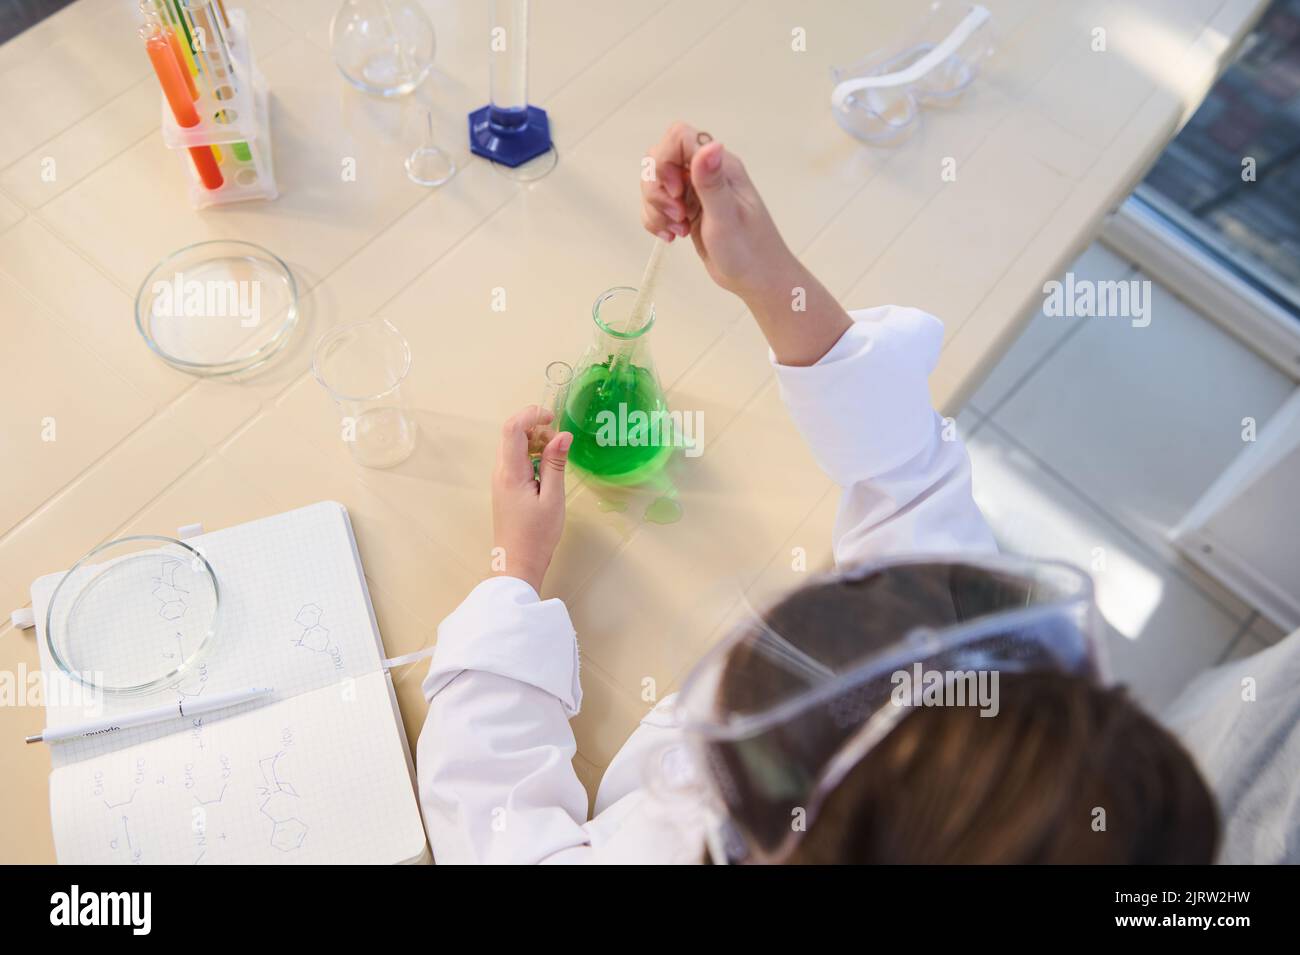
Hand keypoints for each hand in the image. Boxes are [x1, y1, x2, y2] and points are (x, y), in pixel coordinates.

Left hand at [492, 406, 571, 594]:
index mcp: (510, 472)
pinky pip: (516, 460)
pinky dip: (533, 456)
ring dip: (536, 443)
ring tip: (556, 460)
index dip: (531, 415)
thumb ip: (556, 464)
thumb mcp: (553, 498)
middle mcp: (500, 471)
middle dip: (536, 428)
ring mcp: (501, 479)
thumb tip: (563, 435)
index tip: (553, 418)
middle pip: (512, 434)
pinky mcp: (505, 486)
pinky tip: (547, 471)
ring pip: (514, 446)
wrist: (517, 563)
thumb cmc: (537, 535)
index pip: (512, 428)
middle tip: (559, 444)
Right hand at [641, 122, 851, 366]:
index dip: (666, 161)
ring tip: (677, 230)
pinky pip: (656, 205)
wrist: (757, 279)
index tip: (677, 192)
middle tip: (677, 216)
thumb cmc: (749, 250)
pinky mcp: (686, 210)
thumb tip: (709, 145)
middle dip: (657, 190)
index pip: (678, 137)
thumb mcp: (727, 217)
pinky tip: (673, 237)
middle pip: (659, 159)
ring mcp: (694, 191)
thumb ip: (712, 183)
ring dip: (656, 209)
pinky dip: (656, 221)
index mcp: (720, 165)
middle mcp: (705, 172)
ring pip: (654, 184)